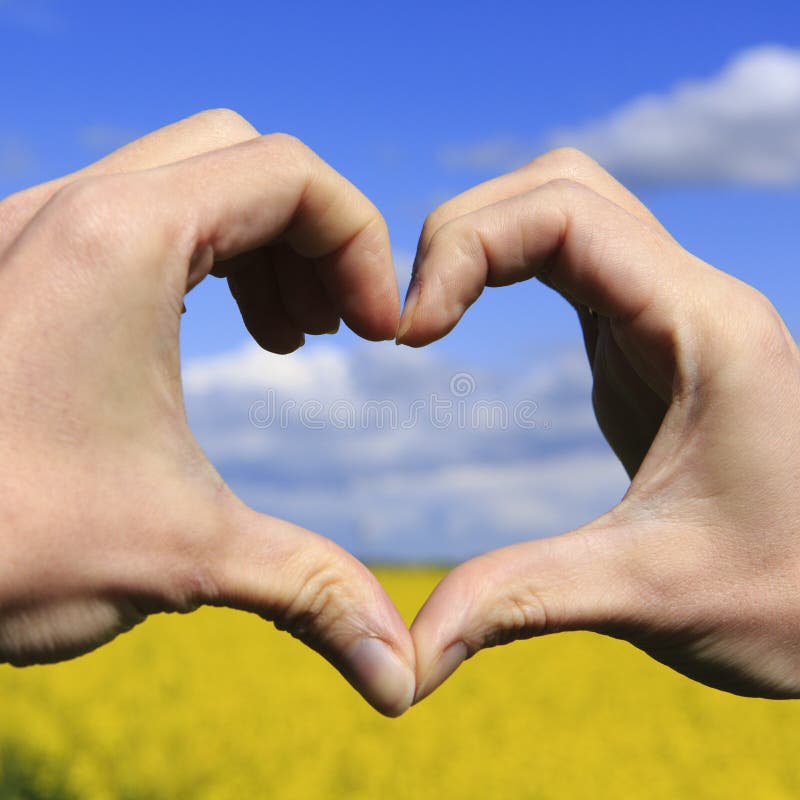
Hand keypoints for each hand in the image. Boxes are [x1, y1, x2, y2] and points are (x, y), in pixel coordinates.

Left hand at [0, 111, 414, 716]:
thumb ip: (311, 592)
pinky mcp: (15, 267)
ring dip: (258, 244)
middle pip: (243, 159)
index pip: (292, 175)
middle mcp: (72, 210)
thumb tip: (401, 672)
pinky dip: (198, 257)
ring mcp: (33, 230)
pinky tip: (204, 339)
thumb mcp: (180, 556)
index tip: (378, 333)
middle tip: (334, 330)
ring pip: (187, 180)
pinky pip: (133, 217)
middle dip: (313, 235)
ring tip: (287, 338)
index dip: (363, 244)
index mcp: (123, 241)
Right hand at [399, 147, 799, 701]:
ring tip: (429, 315)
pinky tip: (468, 320)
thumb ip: (521, 601)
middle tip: (412, 318)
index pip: (565, 213)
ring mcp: (668, 314)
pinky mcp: (647, 344)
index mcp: (702, 327)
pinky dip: (504, 268)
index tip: (410, 336)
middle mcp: (688, 298)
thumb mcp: (652, 595)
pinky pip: (569, 263)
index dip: (465, 248)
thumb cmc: (792, 599)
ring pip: (564, 211)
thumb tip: (409, 653)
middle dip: (464, 230)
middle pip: (559, 188)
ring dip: (484, 241)